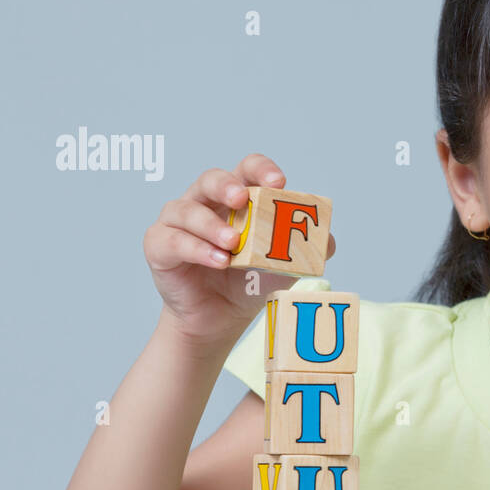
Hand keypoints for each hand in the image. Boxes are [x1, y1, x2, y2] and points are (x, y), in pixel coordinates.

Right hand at [143, 154, 335, 348]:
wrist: (219, 319)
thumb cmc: (249, 282)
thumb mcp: (283, 266)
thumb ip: (306, 251)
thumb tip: (329, 241)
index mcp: (237, 199)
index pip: (247, 170)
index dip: (261, 169)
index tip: (279, 182)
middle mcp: (204, 202)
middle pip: (211, 179)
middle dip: (227, 186)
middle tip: (243, 200)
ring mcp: (178, 222)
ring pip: (187, 209)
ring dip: (212, 225)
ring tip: (233, 244)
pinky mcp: (160, 245)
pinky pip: (174, 240)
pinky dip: (197, 249)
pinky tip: (218, 262)